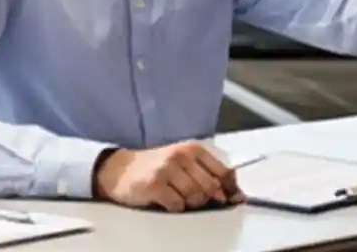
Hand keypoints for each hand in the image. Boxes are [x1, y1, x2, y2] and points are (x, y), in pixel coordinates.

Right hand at [93, 141, 244, 212]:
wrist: (121, 168)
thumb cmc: (157, 167)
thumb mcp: (185, 162)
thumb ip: (209, 174)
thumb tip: (236, 195)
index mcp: (194, 149)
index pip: (223, 172)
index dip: (230, 189)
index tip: (231, 198)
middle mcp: (182, 156)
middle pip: (211, 187)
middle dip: (207, 198)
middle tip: (195, 197)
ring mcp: (167, 169)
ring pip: (195, 197)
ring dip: (189, 203)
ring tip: (178, 195)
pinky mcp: (154, 185)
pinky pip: (177, 205)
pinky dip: (174, 207)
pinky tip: (166, 199)